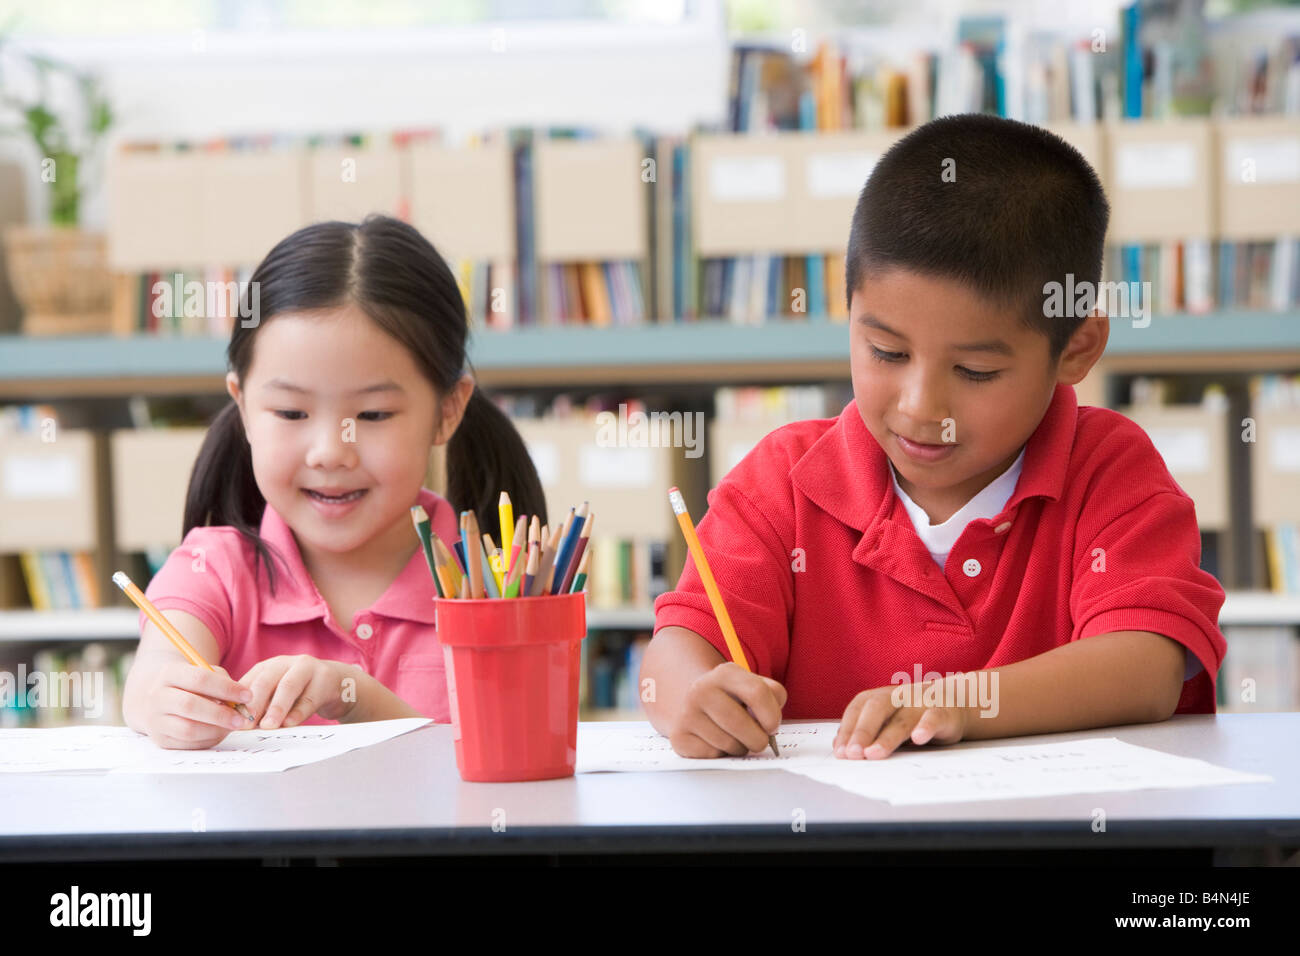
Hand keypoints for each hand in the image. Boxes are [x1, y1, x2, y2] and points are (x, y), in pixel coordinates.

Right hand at [141, 661, 253, 749]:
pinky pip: (188, 744)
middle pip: (190, 706)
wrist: (156, 698)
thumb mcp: (203, 672)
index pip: (199, 679)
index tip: (248, 696)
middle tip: (241, 719)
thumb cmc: (189, 684)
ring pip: (188, 729)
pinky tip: (219, 732)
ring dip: (216, 730)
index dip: (226, 688)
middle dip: (221, 714)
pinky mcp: (160, 740)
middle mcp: (158, 696)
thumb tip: (242, 703)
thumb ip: (223, 682)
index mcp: (170, 673)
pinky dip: (208, 740)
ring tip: (231, 726)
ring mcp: (156, 720)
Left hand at [240, 655, 358, 728]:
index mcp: (268, 667)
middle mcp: (285, 663)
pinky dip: (299, 712)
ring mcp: (307, 667)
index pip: (247, 683)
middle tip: (245, 725)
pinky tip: (290, 723)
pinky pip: (310, 697)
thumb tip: (236, 725)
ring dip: (276, 707)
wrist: (337, 684)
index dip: (237, 702)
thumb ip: (260, 705)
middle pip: (265, 681)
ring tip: (268, 726)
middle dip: (254, 704)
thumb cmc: (301, 693)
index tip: (229, 722)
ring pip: (288, 686)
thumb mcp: (277, 695)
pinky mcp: (325, 677)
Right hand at [669, 661, 786, 757]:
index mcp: (725, 673)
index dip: (771, 715)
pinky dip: (721, 755)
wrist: (696, 705)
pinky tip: (718, 743)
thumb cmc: (735, 700)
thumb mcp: (755, 687)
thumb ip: (773, 698)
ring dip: (740, 748)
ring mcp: (687, 712)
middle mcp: (701, 689)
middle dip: (758, 740)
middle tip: (759, 742)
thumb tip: (770, 727)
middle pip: (740, 723)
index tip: (772, 727)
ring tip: (736, 739)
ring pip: (727, 743)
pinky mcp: (679, 735)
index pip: (757, 693)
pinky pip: (712, 755)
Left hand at [833, 680, 969, 758]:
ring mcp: (921, 703)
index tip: (840, 752)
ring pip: (902, 718)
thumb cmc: (913, 716)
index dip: (847, 729)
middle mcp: (898, 696)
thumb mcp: (887, 721)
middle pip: (876, 709)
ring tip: (874, 754)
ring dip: (887, 737)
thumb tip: (840, 748)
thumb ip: (865, 731)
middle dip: (862, 731)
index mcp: (879, 697)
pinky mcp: (944, 712)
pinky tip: (918, 738)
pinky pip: (934, 717)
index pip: (858, 709)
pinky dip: (926, 726)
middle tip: (853, 754)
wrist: (955, 703)